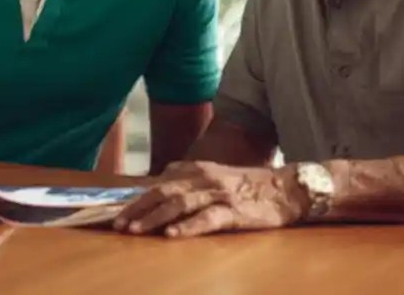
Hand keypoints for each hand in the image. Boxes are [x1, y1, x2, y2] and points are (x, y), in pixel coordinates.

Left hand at [113, 161, 310, 237]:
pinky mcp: (233, 211)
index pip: (159, 184)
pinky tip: (172, 235)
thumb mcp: (214, 175)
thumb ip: (187, 178)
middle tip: (118, 224)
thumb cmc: (248, 186)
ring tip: (136, 230)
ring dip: (155, 218)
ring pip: (180, 204)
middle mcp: (204, 178)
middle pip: (163, 192)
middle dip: (138, 209)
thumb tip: (159, 183)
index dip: (137, 199)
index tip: (118, 213)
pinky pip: (207, 219)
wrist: (285, 189)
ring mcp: (218, 194)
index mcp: (197, 169)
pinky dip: (188, 227)